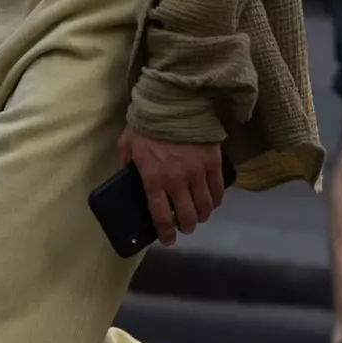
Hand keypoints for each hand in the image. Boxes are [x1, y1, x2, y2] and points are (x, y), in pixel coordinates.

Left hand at [115, 128, 225, 248]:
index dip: (166, 233)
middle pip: (188, 216)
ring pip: (205, 207)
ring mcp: (198, 173)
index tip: (168, 240)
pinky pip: (218, 190)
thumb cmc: (147, 124)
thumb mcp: (127, 144)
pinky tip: (212, 200)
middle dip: (187, 227)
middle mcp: (177, 181)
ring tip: (199, 214)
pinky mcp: (213, 163)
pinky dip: (216, 200)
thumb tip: (123, 179)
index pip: (161, 216)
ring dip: (202, 215)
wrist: (174, 102)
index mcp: (154, 179)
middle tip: (185, 226)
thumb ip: (124, 164)